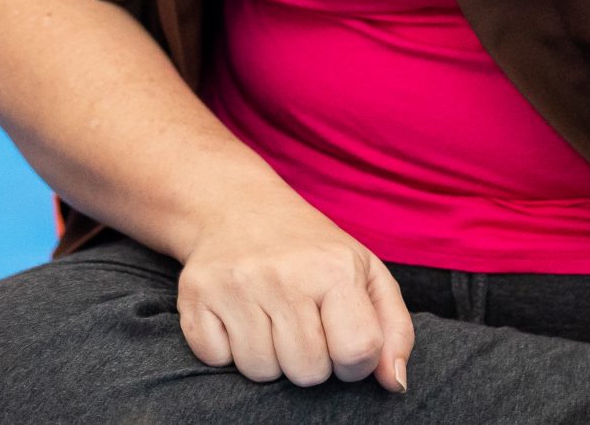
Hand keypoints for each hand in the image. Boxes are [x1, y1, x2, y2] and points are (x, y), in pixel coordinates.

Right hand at [176, 188, 414, 391]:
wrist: (236, 205)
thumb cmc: (310, 249)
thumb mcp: (365, 273)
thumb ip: (394, 330)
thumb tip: (394, 384)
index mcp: (334, 268)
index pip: (357, 352)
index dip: (353, 360)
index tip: (340, 338)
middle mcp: (282, 274)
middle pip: (307, 370)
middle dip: (308, 360)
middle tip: (300, 324)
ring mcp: (234, 284)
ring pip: (260, 370)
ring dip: (267, 356)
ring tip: (268, 319)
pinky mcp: (195, 293)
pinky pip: (215, 359)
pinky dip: (225, 349)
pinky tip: (236, 316)